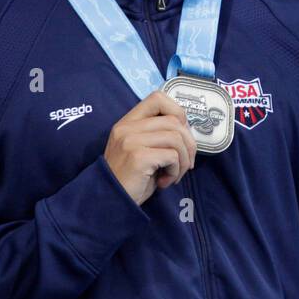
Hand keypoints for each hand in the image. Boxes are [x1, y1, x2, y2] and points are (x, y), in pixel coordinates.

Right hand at [104, 90, 197, 204]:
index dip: (178, 112)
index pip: (158, 98)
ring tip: (174, 175)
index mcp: (128, 122)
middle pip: (174, 120)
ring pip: (176, 138)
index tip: (182, 133)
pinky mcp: (138, 156)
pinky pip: (172, 156)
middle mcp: (127, 127)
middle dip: (189, 144)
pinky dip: (175, 171)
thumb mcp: (142, 149)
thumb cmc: (131, 178)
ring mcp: (131, 141)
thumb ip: (158, 135)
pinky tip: (164, 182)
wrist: (109, 201)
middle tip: (186, 163)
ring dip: (183, 160)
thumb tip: (188, 130)